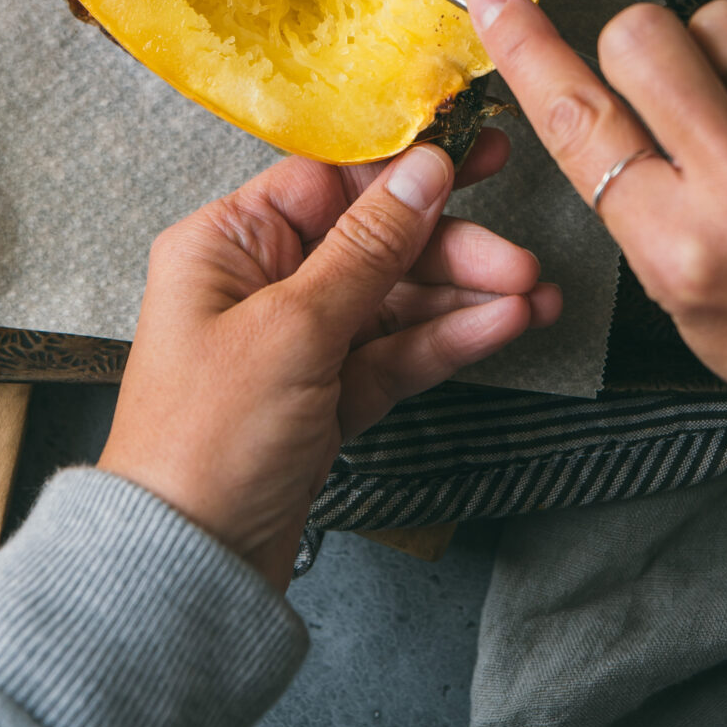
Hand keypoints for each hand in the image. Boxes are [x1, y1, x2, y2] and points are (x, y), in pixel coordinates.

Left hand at [98, 129, 558, 588]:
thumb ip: (368, 245)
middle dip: (452, 250)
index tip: (474, 154)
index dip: (406, 170)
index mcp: (227, 243)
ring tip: (535, 298)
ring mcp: (299, 341)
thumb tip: (423, 170)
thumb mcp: (294, 327)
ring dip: (466, 296)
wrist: (191, 571)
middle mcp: (261, 281)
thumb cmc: (207, 442)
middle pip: (375, 240)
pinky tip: (504, 326)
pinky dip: (449, 339)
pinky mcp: (328, 395)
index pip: (330, 181)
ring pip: (397, 298)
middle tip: (520, 258)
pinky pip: (398, 350)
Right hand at [467, 0, 726, 479]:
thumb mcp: (697, 308)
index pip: (577, 120)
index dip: (526, 49)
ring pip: (724, 22)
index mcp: (684, 253)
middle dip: (641, 48)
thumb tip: (605, 101)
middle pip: (643, 36)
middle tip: (671, 88)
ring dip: (723, 57)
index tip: (496, 0)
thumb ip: (646, 206)